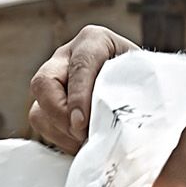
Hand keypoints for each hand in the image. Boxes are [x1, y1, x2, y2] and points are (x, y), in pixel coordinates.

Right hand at [28, 25, 140, 152]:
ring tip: (86, 143)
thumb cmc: (147, 84)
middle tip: (82, 135)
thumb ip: (136, 92)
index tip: (82, 124)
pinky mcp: (48, 102)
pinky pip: (40, 122)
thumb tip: (123, 122)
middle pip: (44, 83)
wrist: (143, 91)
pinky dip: (59, 138)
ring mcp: (53, 79)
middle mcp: (66, 57)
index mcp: (94, 42)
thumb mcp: (147, 80)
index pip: (79, 65)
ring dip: (60, 131)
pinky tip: (81, 144)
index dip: (78, 96)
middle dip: (60, 114)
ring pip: (38, 107)